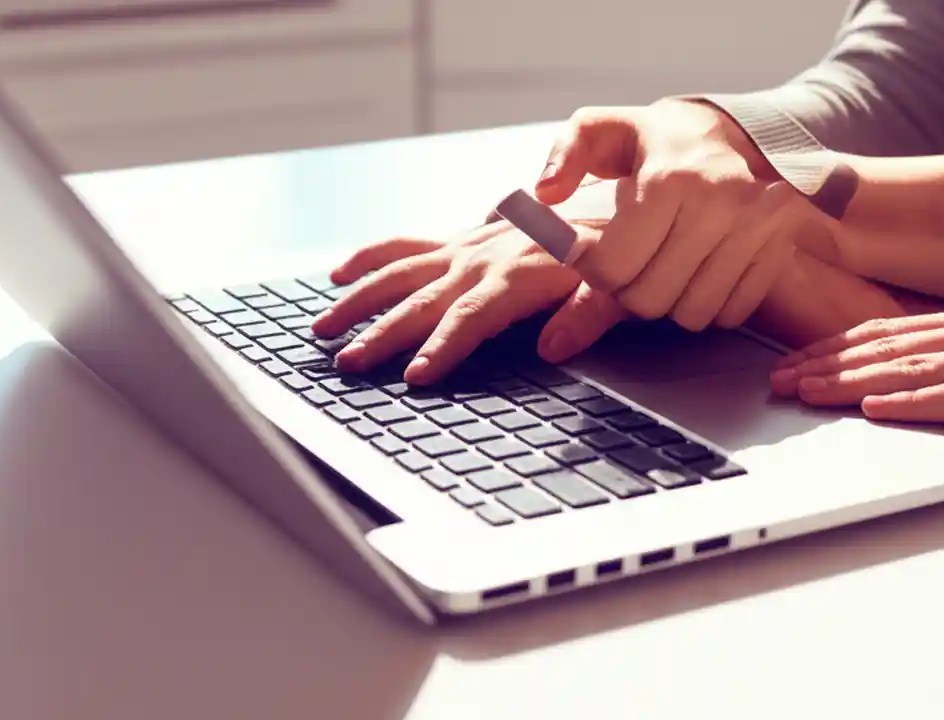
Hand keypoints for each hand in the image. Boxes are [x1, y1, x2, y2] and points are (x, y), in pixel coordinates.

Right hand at [311, 222, 625, 384]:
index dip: (443, 345)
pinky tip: (339, 272)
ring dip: (360, 300)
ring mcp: (467, 246)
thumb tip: (553, 349)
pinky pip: (406, 246)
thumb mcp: (619, 288)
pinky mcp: (461, 239)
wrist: (617, 199)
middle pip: (423, 300)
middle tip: (348, 362)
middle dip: (382, 333)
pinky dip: (371, 257)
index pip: (472, 317)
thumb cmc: (618, 253)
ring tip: (324, 327)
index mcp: (521, 274)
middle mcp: (485, 258)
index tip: (415, 374)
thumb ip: (588, 315)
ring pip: (401, 272)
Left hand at [533, 98, 813, 329]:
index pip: (612, 266)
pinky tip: (698, 272)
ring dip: (668, 302)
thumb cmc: (659, 140)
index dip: (593, 271)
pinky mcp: (778, 251)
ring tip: (663, 267)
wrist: (741, 132)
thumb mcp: (604, 130)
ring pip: (690, 314)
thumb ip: (565, 155)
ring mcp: (756, 230)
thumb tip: (544, 194)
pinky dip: (708, 305)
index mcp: (669, 178)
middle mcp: (720, 204)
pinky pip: (729, 313)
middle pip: (649, 298)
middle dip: (628, 290)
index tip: (594, 254)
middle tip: (629, 264)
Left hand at [770, 302, 943, 439]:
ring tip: (804, 392)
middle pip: (883, 348)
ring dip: (848, 382)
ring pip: (907, 369)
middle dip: (823, 363)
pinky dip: (911, 402)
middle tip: (777, 379)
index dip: (833, 346)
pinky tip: (874, 407)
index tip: (794, 359)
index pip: (886, 331)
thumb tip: (920, 379)